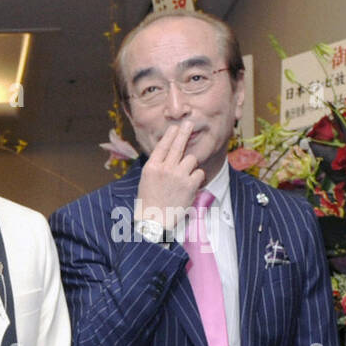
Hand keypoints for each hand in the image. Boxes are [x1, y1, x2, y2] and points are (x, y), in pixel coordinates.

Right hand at [135, 120, 205, 234]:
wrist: (154, 221)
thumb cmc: (149, 203)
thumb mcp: (146, 181)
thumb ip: (157, 167)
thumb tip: (168, 154)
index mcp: (151, 167)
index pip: (162, 146)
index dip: (170, 135)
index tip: (175, 127)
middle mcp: (164, 168)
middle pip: (178, 145)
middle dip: (184, 132)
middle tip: (188, 123)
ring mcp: (177, 175)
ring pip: (191, 159)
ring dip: (190, 166)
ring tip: (184, 177)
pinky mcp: (189, 184)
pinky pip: (198, 173)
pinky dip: (196, 179)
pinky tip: (189, 187)